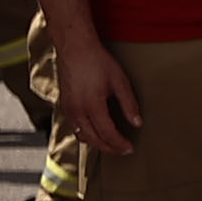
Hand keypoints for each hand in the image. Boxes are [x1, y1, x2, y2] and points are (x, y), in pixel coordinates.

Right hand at [55, 32, 139, 157]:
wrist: (75, 49)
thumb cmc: (98, 62)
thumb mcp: (120, 82)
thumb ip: (129, 104)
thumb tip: (137, 123)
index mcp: (92, 106)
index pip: (107, 134)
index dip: (119, 144)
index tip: (130, 149)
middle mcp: (76, 111)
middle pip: (93, 140)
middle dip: (109, 148)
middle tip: (123, 151)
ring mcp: (68, 109)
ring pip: (82, 135)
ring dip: (97, 143)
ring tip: (112, 145)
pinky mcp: (64, 105)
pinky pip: (75, 127)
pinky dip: (86, 134)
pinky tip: (96, 132)